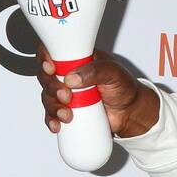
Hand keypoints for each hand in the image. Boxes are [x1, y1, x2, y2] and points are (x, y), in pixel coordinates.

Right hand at [36, 42, 159, 139]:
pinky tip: (57, 125)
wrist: (130, 113)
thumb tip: (72, 78)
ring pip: (48, 97)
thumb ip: (94, 71)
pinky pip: (52, 115)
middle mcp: (68, 74)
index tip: (51, 68)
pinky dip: (52, 120)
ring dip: (53, 106)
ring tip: (67, 115)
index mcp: (78, 58)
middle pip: (46, 76)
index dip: (45, 58)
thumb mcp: (113, 73)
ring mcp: (67, 93)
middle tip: (66, 96)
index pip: (53, 51)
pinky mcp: (67, 110)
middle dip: (52, 87)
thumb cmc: (124, 87)